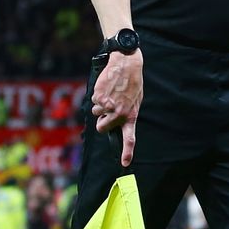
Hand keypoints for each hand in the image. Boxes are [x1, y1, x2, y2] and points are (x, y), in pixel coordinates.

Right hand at [91, 48, 142, 166]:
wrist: (126, 64)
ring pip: (96, 113)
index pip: (129, 138)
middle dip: (101, 121)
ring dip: (100, 106)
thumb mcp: (134, 100)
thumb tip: (117, 123)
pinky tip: (106, 87)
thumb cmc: (132, 82)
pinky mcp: (99, 98)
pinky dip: (97, 96)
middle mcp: (119, 114)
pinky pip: (93, 102)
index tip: (125, 163)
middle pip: (102, 128)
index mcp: (131, 115)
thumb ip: (126, 113)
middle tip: (106, 111)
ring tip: (110, 93)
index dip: (127, 152)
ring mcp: (108, 106)